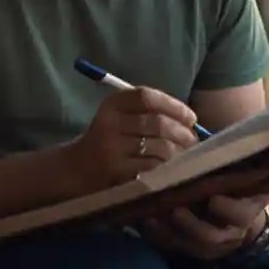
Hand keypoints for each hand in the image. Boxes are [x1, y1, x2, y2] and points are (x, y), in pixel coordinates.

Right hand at [62, 87, 199, 191]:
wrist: (76, 169)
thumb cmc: (106, 141)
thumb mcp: (118, 118)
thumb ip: (147, 113)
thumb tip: (189, 121)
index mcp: (111, 105)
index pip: (146, 97)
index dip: (174, 105)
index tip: (190, 117)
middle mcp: (109, 123)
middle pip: (157, 123)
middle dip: (182, 132)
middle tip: (192, 140)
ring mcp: (112, 149)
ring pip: (159, 147)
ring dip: (178, 152)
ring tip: (185, 155)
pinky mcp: (116, 171)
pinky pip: (152, 167)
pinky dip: (167, 167)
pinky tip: (170, 168)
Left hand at [138, 164, 268, 259]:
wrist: (228, 212)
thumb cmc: (242, 188)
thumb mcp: (259, 180)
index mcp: (244, 215)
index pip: (239, 216)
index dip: (227, 210)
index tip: (213, 198)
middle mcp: (225, 235)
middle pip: (208, 237)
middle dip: (190, 225)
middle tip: (173, 207)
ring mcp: (202, 245)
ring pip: (184, 245)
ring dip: (165, 231)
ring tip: (148, 213)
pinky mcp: (182, 247)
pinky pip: (166, 246)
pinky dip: (153, 235)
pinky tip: (139, 219)